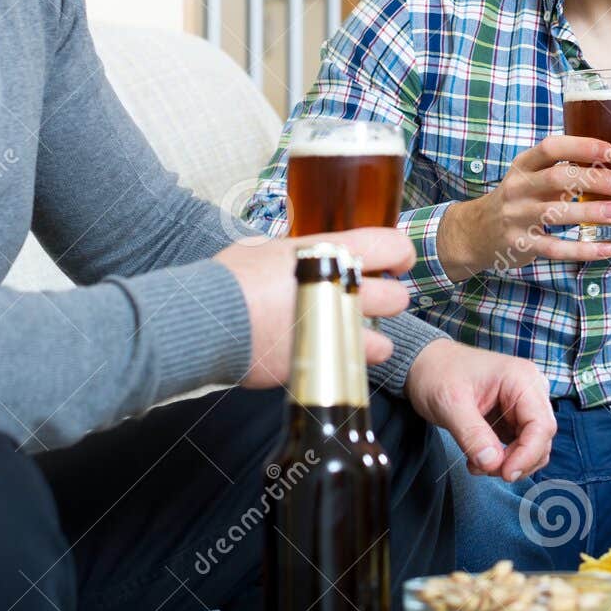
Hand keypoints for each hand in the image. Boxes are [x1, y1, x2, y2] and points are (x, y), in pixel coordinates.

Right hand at [216, 227, 411, 388]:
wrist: (209, 317)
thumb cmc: (231, 279)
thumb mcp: (266, 248)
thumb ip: (295, 251)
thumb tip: (299, 250)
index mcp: (327, 252)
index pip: (390, 246)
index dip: (400, 253)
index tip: (397, 262)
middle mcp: (338, 288)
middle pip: (395, 296)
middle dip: (389, 299)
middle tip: (373, 300)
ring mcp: (333, 327)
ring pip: (385, 338)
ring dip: (374, 336)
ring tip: (356, 333)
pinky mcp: (322, 360)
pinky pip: (358, 365)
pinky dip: (353, 361)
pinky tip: (338, 353)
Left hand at [404, 340, 555, 480]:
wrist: (425, 365)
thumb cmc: (438, 374)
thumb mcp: (450, 404)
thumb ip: (472, 435)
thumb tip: (493, 464)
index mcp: (522, 379)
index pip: (541, 425)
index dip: (527, 455)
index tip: (504, 474)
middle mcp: (530, 390)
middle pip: (541, 439)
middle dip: (516, 461)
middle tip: (484, 469)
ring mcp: (523, 405)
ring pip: (533, 447)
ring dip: (509, 463)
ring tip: (476, 463)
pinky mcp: (513, 418)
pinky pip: (518, 447)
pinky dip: (502, 460)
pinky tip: (477, 458)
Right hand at [436, 135, 610, 281]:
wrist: (474, 232)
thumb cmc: (516, 199)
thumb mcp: (529, 177)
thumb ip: (560, 171)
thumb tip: (610, 166)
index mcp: (523, 165)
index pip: (550, 148)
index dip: (580, 146)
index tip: (609, 151)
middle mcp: (517, 188)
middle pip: (558, 178)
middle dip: (594, 179)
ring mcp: (517, 217)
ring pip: (556, 213)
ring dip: (591, 212)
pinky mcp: (521, 244)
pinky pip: (555, 248)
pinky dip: (583, 249)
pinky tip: (607, 248)